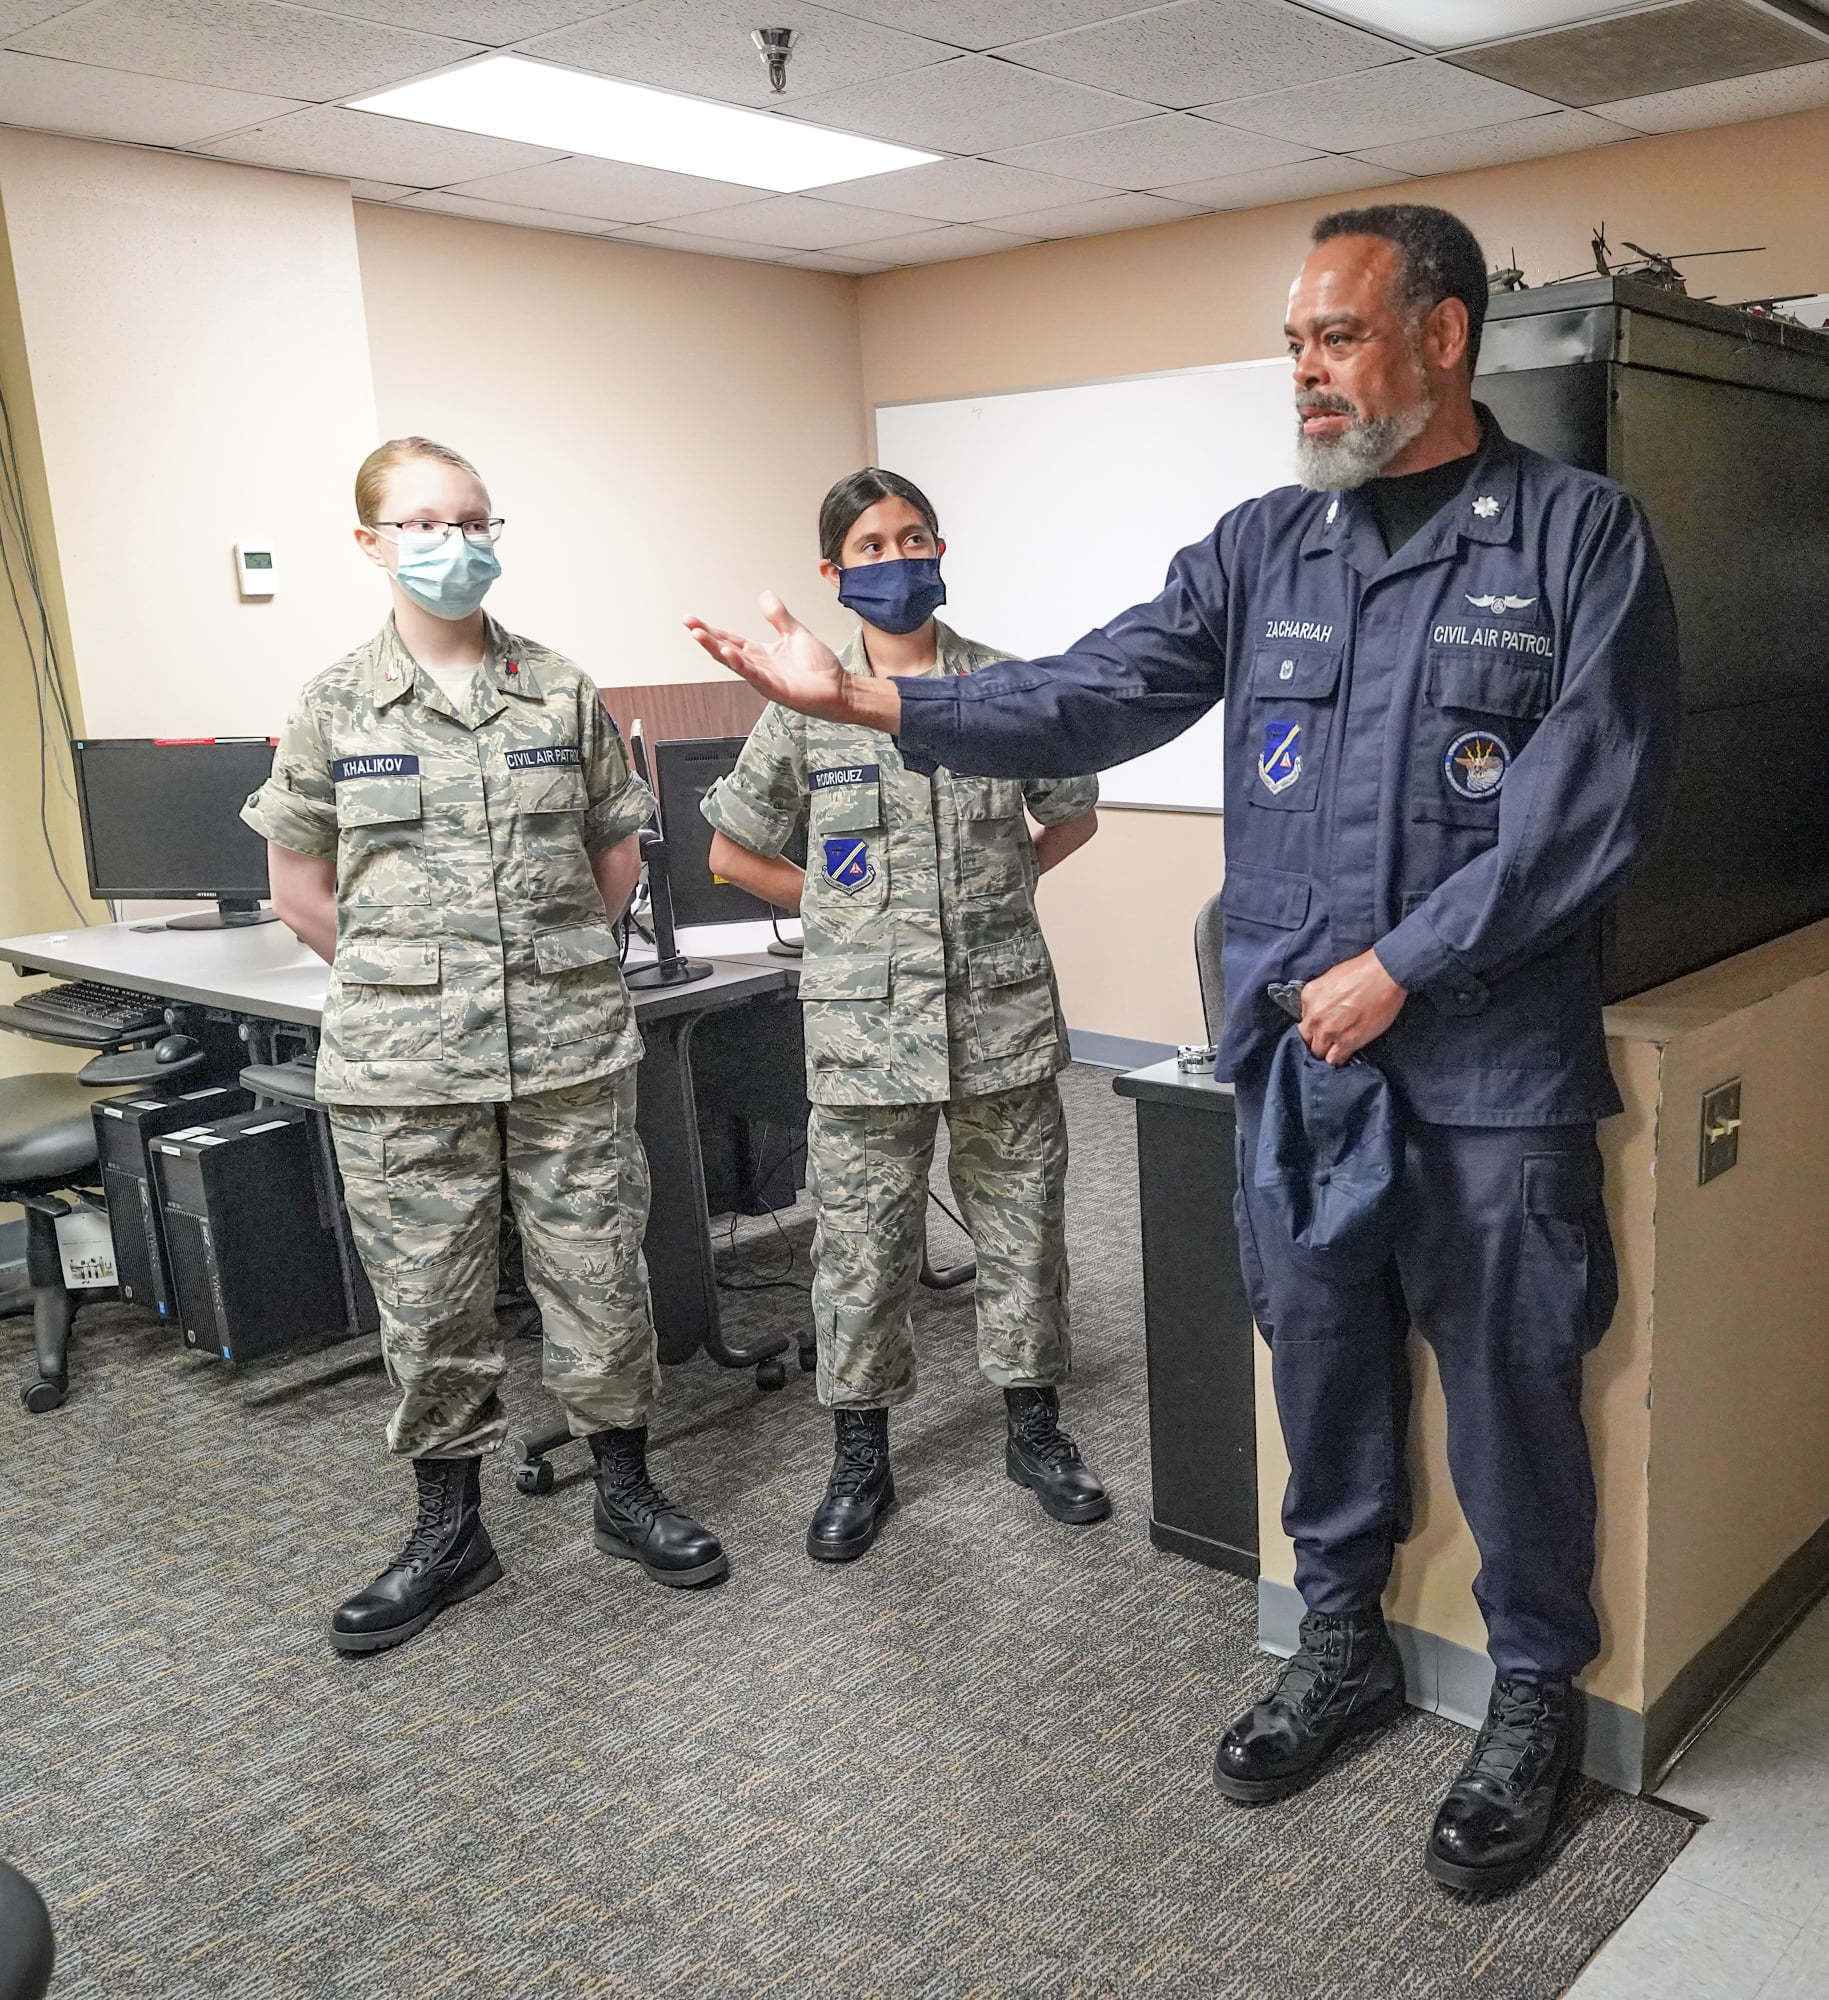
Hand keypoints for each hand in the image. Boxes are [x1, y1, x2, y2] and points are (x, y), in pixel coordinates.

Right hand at [687, 594, 895, 730]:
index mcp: (761, 655)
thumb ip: (778, 616)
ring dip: (715, 648)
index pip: (730, 640)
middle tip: (688, 624)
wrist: (840, 689)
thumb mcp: (795, 633)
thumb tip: (764, 595)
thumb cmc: (820, 668)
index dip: (712, 630)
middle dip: (706, 637)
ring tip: (698, 635)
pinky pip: (755, 676)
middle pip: (725, 650)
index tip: (692, 621)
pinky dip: (741, 665)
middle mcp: (759, 668)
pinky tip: (728, 653)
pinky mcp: (777, 690)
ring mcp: (766, 680)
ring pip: (735, 663)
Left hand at [1297, 949, 1405, 1065]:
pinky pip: (1333, 1059)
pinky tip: (1344, 1053)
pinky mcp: (1346, 1041)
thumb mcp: (1330, 978)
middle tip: (1327, 1040)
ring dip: (1326, 1051)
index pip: (1303, 1020)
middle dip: (1315, 1041)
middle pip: (1306, 1039)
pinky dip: (1337, 1058)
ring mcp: (1329, 1031)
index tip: (1321, 1028)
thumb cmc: (1363, 972)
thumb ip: (1320, 997)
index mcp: (1309, 997)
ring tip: (1336, 1049)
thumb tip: (1322, 1009)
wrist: (1385, 974)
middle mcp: (1314, 1016)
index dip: (1313, 1026)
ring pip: (1318, 1052)